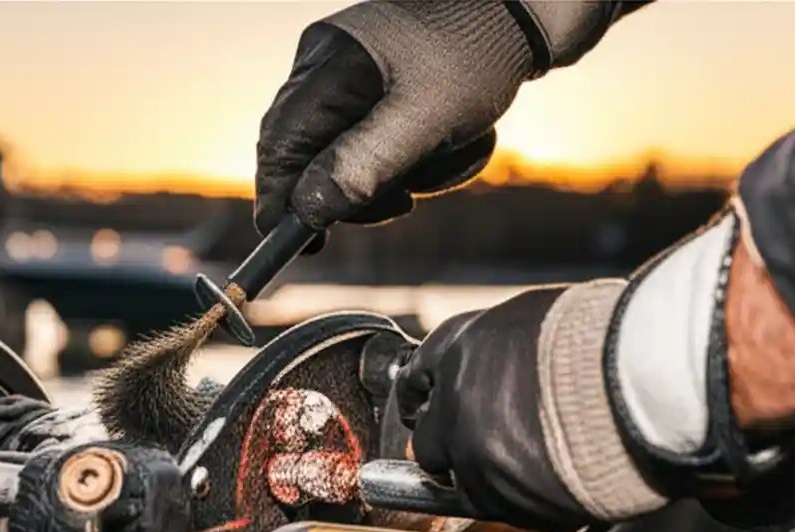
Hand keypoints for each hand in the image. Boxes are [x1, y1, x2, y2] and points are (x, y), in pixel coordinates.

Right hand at [254, 1, 539, 237]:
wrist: (515, 15)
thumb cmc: (474, 60)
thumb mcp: (423, 122)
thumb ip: (362, 166)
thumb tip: (307, 209)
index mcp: (327, 67)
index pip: (280, 148)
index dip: (282, 202)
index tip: (302, 245)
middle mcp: (323, 64)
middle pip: (306, 154)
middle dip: (353, 189)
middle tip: (402, 205)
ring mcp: (344, 71)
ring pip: (341, 151)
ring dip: (389, 173)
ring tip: (438, 160)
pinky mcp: (369, 80)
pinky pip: (367, 137)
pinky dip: (400, 154)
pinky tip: (439, 145)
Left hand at [396, 207, 794, 531]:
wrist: (637, 383)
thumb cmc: (604, 342)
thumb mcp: (539, 323)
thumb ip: (502, 353)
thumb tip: (502, 369)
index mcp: (460, 348)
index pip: (417, 378)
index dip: (427, 398)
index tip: (429, 408)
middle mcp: (454, 400)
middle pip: (428, 439)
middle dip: (451, 445)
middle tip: (484, 446)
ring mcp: (473, 450)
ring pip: (463, 480)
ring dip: (491, 476)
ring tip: (538, 465)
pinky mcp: (499, 493)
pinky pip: (496, 506)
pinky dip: (518, 500)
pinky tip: (552, 481)